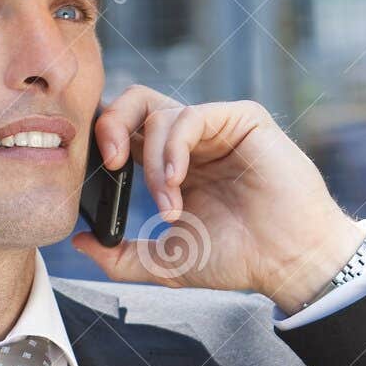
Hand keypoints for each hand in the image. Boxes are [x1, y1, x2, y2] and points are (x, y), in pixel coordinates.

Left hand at [72, 90, 362, 311]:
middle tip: (110, 163)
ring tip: (169, 205)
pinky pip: (190, 116)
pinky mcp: (242, 118)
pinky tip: (177, 183)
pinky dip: (172, 149)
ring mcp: (217, 126)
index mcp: (173, 164)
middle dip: (110, 125)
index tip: (96, 178)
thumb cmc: (236, 260)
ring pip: (158, 113)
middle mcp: (192, 140)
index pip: (126, 133)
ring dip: (152, 164)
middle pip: (135, 102)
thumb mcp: (165, 262)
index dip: (104, 144)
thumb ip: (120, 255)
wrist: (285, 262)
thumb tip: (80, 240)